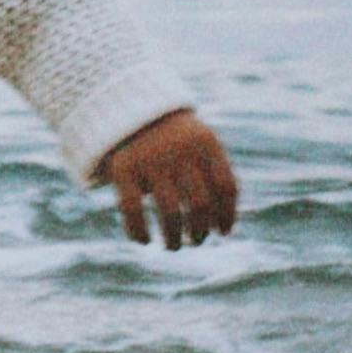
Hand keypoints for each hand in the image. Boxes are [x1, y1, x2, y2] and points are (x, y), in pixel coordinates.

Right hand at [94, 109, 239, 249]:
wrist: (129, 106)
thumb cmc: (175, 138)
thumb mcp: (200, 146)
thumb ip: (214, 177)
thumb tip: (224, 229)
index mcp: (205, 143)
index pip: (226, 186)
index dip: (228, 214)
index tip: (223, 232)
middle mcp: (179, 150)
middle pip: (200, 204)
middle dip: (200, 231)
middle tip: (197, 240)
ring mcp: (150, 159)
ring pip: (170, 213)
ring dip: (174, 239)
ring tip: (173, 246)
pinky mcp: (123, 167)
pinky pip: (132, 209)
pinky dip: (138, 231)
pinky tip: (143, 241)